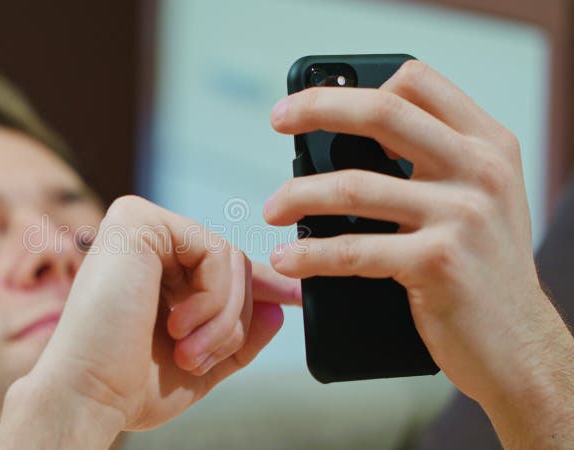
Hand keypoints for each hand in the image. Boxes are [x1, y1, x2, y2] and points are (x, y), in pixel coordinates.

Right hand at [0, 196, 299, 448]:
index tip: (297, 298)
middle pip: (232, 263)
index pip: (222, 267)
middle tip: (198, 357)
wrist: (87, 396)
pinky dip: (212, 298)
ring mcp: (139, 226)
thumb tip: (278, 307)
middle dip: (233, 320)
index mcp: (156, 269)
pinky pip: (215, 250)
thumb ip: (239, 335)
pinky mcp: (137, 223)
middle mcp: (146, 240)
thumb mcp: (202, 361)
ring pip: (230, 257)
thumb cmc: (130, 384)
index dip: (264, 284)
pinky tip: (177, 325)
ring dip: (222, 317)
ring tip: (188, 351)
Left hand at [265, 60, 573, 448]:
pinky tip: (287, 257)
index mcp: (487, 144)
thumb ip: (433, 162)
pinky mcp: (439, 262)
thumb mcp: (478, 199)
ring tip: (271, 209)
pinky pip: (354, 250)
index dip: (359, 86)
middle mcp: (480, 169)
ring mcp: (462, 214)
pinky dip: (310, 254)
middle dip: (317, 108)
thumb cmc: (483, 269)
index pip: (418, 81)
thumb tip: (344, 142)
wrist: (520, 345)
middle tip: (277, 120)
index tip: (315, 101)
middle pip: (382, 112)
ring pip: (354, 187)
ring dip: (296, 196)